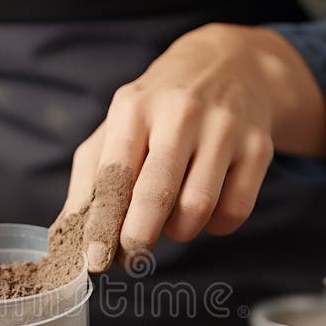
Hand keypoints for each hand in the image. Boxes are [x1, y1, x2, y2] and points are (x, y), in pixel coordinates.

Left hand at [62, 24, 325, 271]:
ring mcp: (224, 129)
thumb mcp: (118, 127)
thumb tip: (67, 233)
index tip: (95, 260)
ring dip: (179, 231)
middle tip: (131, 258)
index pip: (114, 176)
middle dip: (138, 237)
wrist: (230, 65)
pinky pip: (234, 211)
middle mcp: (181, 114)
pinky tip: (205, 211)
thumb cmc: (160, 109)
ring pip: (197, 208)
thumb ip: (89, 178)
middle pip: (156, 193)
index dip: (103, 224)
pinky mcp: (258, 148)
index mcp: (135, 108)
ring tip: (170, 219)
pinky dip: (215, 226)